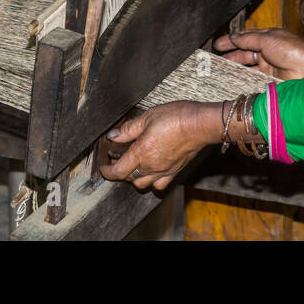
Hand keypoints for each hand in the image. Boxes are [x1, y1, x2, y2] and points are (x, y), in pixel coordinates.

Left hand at [99, 102, 215, 191]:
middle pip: (129, 178)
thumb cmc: (175, 118)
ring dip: (134, 179)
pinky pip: (159, 185)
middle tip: (117, 162)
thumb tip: (114, 136)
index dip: (107, 171)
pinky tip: (151, 173)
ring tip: (133, 168)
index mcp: (141, 153)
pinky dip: (152, 183)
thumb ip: (129, 129)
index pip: (118, 170)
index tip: (103, 167)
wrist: (200, 125)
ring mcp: (164, 171)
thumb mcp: (147, 117)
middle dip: (120, 173)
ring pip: (143, 185)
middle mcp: (151, 166)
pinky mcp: (175, 172)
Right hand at [213, 28, 303, 80]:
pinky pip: (253, 79)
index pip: (245, 38)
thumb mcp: (267, 39)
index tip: (217, 44)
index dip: (231, 40)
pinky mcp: (270, 79)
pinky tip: (232, 81)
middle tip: (214, 60)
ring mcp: (268, 66)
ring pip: (247, 67)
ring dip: (234, 68)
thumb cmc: (291, 49)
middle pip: (244, 53)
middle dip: (230, 56)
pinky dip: (242, 80)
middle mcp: (267, 51)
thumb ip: (248, 39)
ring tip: (219, 71)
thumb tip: (233, 36)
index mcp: (267, 38)